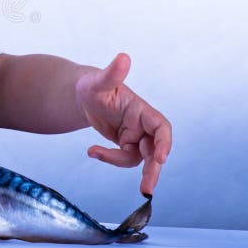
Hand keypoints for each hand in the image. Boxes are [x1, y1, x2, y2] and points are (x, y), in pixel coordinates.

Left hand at [75, 53, 170, 194]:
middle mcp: (142, 124)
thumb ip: (112, 72)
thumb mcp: (98, 81)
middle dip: (153, 169)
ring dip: (119, 161)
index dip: (164, 143)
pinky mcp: (125, 144)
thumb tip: (124, 57)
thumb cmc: (93, 85)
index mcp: (141, 110)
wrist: (83, 95)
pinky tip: (91, 150)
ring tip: (94, 152)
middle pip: (155, 150)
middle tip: (146, 190)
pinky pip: (123, 158)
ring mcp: (135, 136)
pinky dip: (109, 158)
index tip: (160, 158)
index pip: (161, 128)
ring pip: (139, 158)